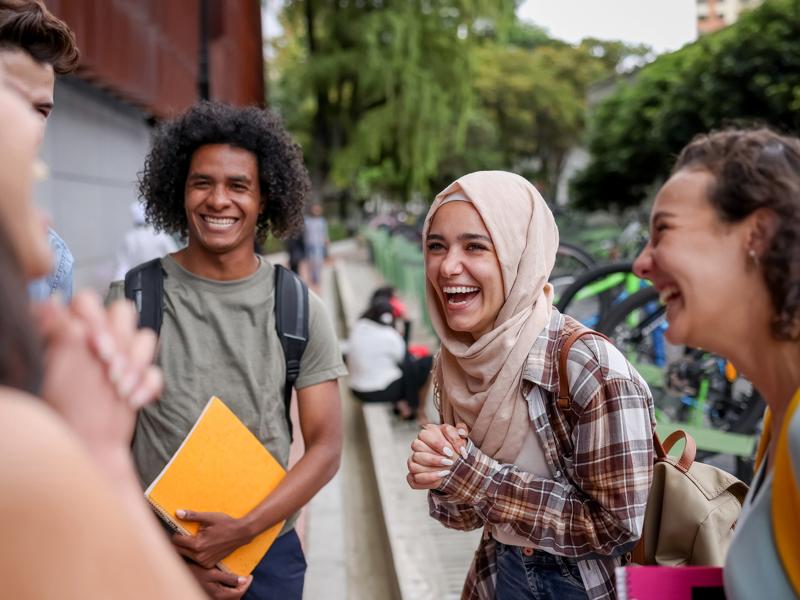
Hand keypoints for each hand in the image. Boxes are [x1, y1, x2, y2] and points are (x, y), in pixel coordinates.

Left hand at [37, 292, 161, 454]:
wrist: (89, 447)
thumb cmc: (64, 411)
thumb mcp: (57, 368)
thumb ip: (60, 333)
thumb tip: (54, 302)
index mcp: (73, 331)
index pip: (89, 302)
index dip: (96, 319)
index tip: (95, 345)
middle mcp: (98, 338)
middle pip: (123, 312)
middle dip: (121, 339)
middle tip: (110, 366)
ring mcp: (122, 356)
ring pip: (145, 337)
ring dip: (135, 362)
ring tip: (119, 387)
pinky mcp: (140, 377)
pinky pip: (156, 370)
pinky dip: (147, 386)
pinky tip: (132, 401)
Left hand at [172, 510, 252, 568]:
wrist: (241, 533)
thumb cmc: (226, 524)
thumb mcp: (209, 517)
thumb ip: (192, 516)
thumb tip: (177, 513)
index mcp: (198, 544)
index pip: (176, 541)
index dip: (174, 534)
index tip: (176, 529)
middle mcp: (199, 556)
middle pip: (179, 550)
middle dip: (178, 542)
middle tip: (182, 534)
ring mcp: (204, 562)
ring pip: (186, 556)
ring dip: (186, 548)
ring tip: (191, 539)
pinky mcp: (209, 564)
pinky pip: (195, 560)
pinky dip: (194, 554)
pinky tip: (200, 546)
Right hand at [185, 562, 251, 599]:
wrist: (182, 575)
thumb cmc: (196, 572)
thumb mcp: (212, 573)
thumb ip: (228, 577)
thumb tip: (243, 580)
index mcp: (219, 594)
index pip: (239, 592)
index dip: (247, 584)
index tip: (250, 575)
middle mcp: (217, 599)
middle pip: (236, 597)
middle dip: (243, 588)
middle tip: (246, 577)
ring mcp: (214, 598)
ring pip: (231, 598)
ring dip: (237, 590)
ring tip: (239, 580)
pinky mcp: (211, 595)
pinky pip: (225, 596)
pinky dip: (231, 591)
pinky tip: (230, 583)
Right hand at [406, 423, 468, 489]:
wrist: (455, 463)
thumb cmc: (455, 447)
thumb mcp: (460, 436)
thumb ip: (462, 430)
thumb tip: (461, 433)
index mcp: (427, 432)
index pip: (424, 434)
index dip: (437, 444)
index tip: (450, 452)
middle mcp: (417, 445)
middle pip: (416, 447)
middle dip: (433, 458)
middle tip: (449, 463)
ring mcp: (413, 460)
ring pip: (413, 465)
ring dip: (431, 470)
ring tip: (447, 472)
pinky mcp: (413, 475)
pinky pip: (413, 479)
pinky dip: (427, 480)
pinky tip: (441, 480)